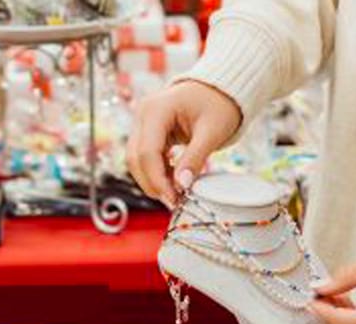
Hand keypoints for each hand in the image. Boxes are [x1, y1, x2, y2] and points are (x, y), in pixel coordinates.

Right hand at [127, 81, 241, 207]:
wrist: (219, 89)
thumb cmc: (218, 103)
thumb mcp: (212, 132)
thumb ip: (195, 159)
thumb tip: (181, 186)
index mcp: (156, 109)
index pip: (147, 152)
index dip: (158, 180)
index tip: (173, 200)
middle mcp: (143, 114)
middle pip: (135, 158)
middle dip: (152, 183)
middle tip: (174, 202)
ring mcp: (143, 123)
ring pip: (136, 160)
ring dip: (153, 180)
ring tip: (176, 194)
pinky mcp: (149, 132)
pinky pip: (145, 157)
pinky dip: (157, 172)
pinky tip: (174, 181)